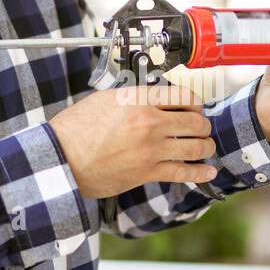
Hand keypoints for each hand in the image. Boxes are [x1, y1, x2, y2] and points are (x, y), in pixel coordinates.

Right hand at [49, 84, 217, 198]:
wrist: (62, 159)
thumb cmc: (77, 128)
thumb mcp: (106, 99)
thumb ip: (134, 97)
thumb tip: (154, 98)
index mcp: (140, 100)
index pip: (185, 97)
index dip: (195, 103)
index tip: (194, 108)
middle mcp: (150, 123)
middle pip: (196, 122)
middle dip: (202, 125)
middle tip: (200, 128)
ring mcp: (151, 149)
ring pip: (196, 147)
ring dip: (205, 147)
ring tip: (205, 147)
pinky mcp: (148, 172)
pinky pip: (184, 172)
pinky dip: (200, 172)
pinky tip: (208, 170)